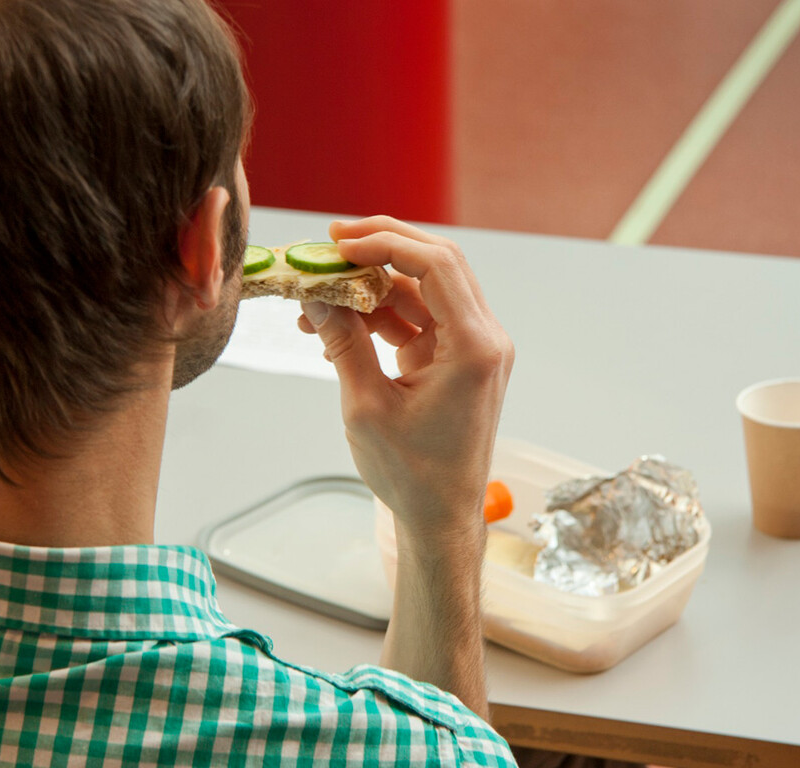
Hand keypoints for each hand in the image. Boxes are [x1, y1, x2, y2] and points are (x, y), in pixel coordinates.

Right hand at [299, 216, 513, 542]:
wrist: (441, 517)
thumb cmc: (413, 476)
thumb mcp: (367, 407)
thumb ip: (343, 342)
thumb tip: (316, 294)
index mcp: (473, 347)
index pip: (436, 264)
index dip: (384, 243)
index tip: (338, 242)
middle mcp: (484, 339)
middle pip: (436, 265)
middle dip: (382, 248)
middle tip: (331, 242)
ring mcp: (473, 348)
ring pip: (423, 291)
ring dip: (372, 289)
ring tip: (317, 300)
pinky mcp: (457, 360)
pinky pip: (419, 320)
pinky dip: (380, 317)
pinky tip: (337, 326)